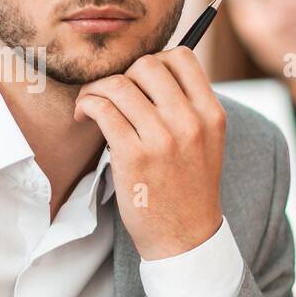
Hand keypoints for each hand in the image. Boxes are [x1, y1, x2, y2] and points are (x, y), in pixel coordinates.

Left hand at [73, 47, 225, 260]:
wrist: (184, 238)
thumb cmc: (188, 187)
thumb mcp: (206, 141)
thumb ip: (188, 106)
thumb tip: (149, 68)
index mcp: (211, 114)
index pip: (183, 58)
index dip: (156, 60)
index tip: (141, 81)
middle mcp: (190, 121)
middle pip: (147, 65)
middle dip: (124, 74)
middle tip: (115, 96)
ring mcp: (162, 138)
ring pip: (119, 84)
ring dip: (97, 89)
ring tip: (91, 104)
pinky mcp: (133, 156)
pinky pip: (102, 109)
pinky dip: (87, 105)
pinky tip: (84, 116)